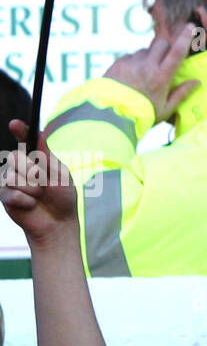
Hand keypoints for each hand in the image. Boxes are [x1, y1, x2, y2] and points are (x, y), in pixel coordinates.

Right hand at [1, 120, 77, 244]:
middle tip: (43, 183)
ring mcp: (11, 182)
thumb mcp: (59, 173)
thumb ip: (47, 155)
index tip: (14, 123)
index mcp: (36, 158)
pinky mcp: (5, 197)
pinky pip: (11, 193)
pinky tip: (31, 205)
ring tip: (39, 196)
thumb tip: (39, 133)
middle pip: (15, 158)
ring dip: (32, 188)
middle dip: (32, 171)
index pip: (25, 141)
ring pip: (13, 177)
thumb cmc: (62, 196)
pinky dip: (26, 200)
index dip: (20, 131)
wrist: (58, 222)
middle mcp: (21, 167)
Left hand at [103, 33, 198, 126]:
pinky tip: (130, 76)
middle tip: (163, 59)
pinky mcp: (117, 64)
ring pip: (144, 50)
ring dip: (147, 57)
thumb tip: (197, 82)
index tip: (190, 27)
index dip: (185, 38)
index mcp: (161, 77)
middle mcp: (147, 67)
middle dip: (165, 48)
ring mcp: (131, 64)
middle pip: (161, 44)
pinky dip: (132, 62)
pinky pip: (129, 56)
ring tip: (143, 73)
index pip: (177, 52)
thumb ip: (181, 94)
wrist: (109, 117)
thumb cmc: (142, 116)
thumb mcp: (165, 110)